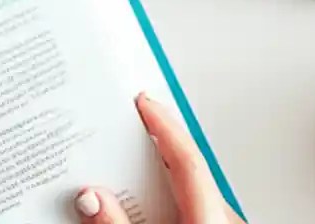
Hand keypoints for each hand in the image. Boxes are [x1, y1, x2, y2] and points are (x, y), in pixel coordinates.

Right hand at [76, 93, 244, 223]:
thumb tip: (91, 196)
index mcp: (211, 216)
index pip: (186, 158)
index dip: (163, 125)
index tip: (144, 101)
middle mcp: (223, 218)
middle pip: (189, 169)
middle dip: (158, 144)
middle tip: (135, 118)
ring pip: (192, 189)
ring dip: (162, 173)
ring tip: (134, 160)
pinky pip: (194, 205)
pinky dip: (170, 195)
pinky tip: (148, 200)